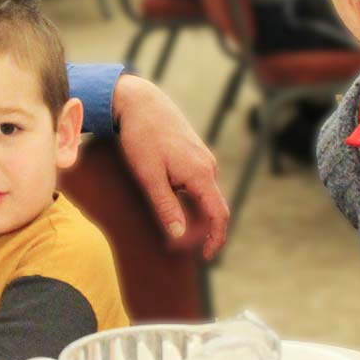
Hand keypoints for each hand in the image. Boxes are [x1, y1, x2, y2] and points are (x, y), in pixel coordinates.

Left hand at [112, 74, 229, 257]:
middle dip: (199, 231)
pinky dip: (190, 202)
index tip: (205, 257)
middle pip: (213, 208)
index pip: (219, 214)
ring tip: (170, 230)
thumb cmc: (141, 137)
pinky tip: (172, 206)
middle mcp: (209, 166)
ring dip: (193, 217)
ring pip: (205, 197)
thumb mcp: (149, 176)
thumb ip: (165, 206)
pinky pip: (198, 185)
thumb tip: (178, 236)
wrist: (141, 101)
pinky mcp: (195, 154)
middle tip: (175, 248)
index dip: (215, 239)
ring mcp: (203, 159)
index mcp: (201, 173)